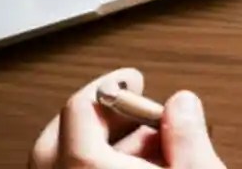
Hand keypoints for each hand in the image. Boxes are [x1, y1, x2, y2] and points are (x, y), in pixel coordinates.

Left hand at [30, 68, 225, 168]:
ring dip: (94, 147)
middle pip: (54, 140)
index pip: (79, 110)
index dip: (108, 87)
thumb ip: (188, 136)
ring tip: (141, 147)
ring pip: (56, 166)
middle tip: (126, 106)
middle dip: (93, 116)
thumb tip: (182, 104)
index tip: (133, 81)